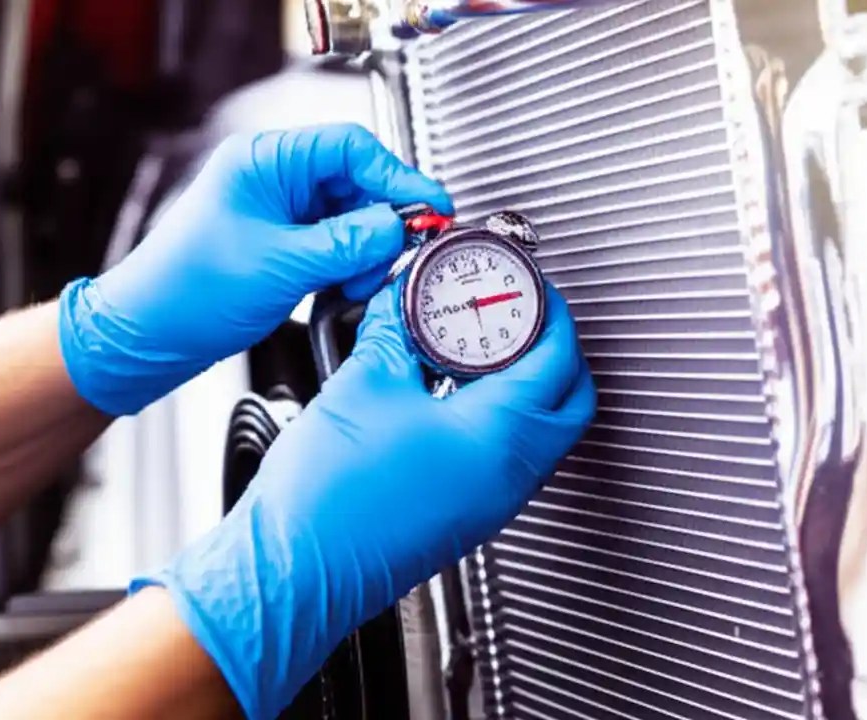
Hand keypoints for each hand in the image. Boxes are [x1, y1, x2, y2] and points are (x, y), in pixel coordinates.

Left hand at [58, 124, 450, 415]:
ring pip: (350, 218)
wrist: (147, 335)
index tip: (431, 206)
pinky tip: (345, 286)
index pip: (352, 148)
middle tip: (400, 254)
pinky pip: (335, 244)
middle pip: (357, 183)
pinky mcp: (282, 243)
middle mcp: (274, 178)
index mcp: (266, 160)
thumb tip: (397, 226)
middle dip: (383, 222)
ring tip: (361, 280)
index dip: (399, 176)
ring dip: (366, 250)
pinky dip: (349, 265)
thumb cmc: (187, 291)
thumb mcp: (282, 265)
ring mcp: (278, 212)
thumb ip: (348, 243)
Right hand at [137, 282, 594, 719]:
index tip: (530, 286)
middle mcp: (511, 475)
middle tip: (521, 318)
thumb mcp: (364, 384)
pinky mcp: (469, 516)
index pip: (558, 356)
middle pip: (571, 399)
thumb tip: (403, 299)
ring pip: (546, 433)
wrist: (296, 569)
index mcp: (500, 435)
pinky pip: (513, 460)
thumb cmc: (329, 499)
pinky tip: (455, 398)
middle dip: (555, 350)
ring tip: (485, 352)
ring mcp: (495, 502)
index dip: (549, 311)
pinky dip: (504, 422)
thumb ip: (393, 330)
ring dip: (531, 388)